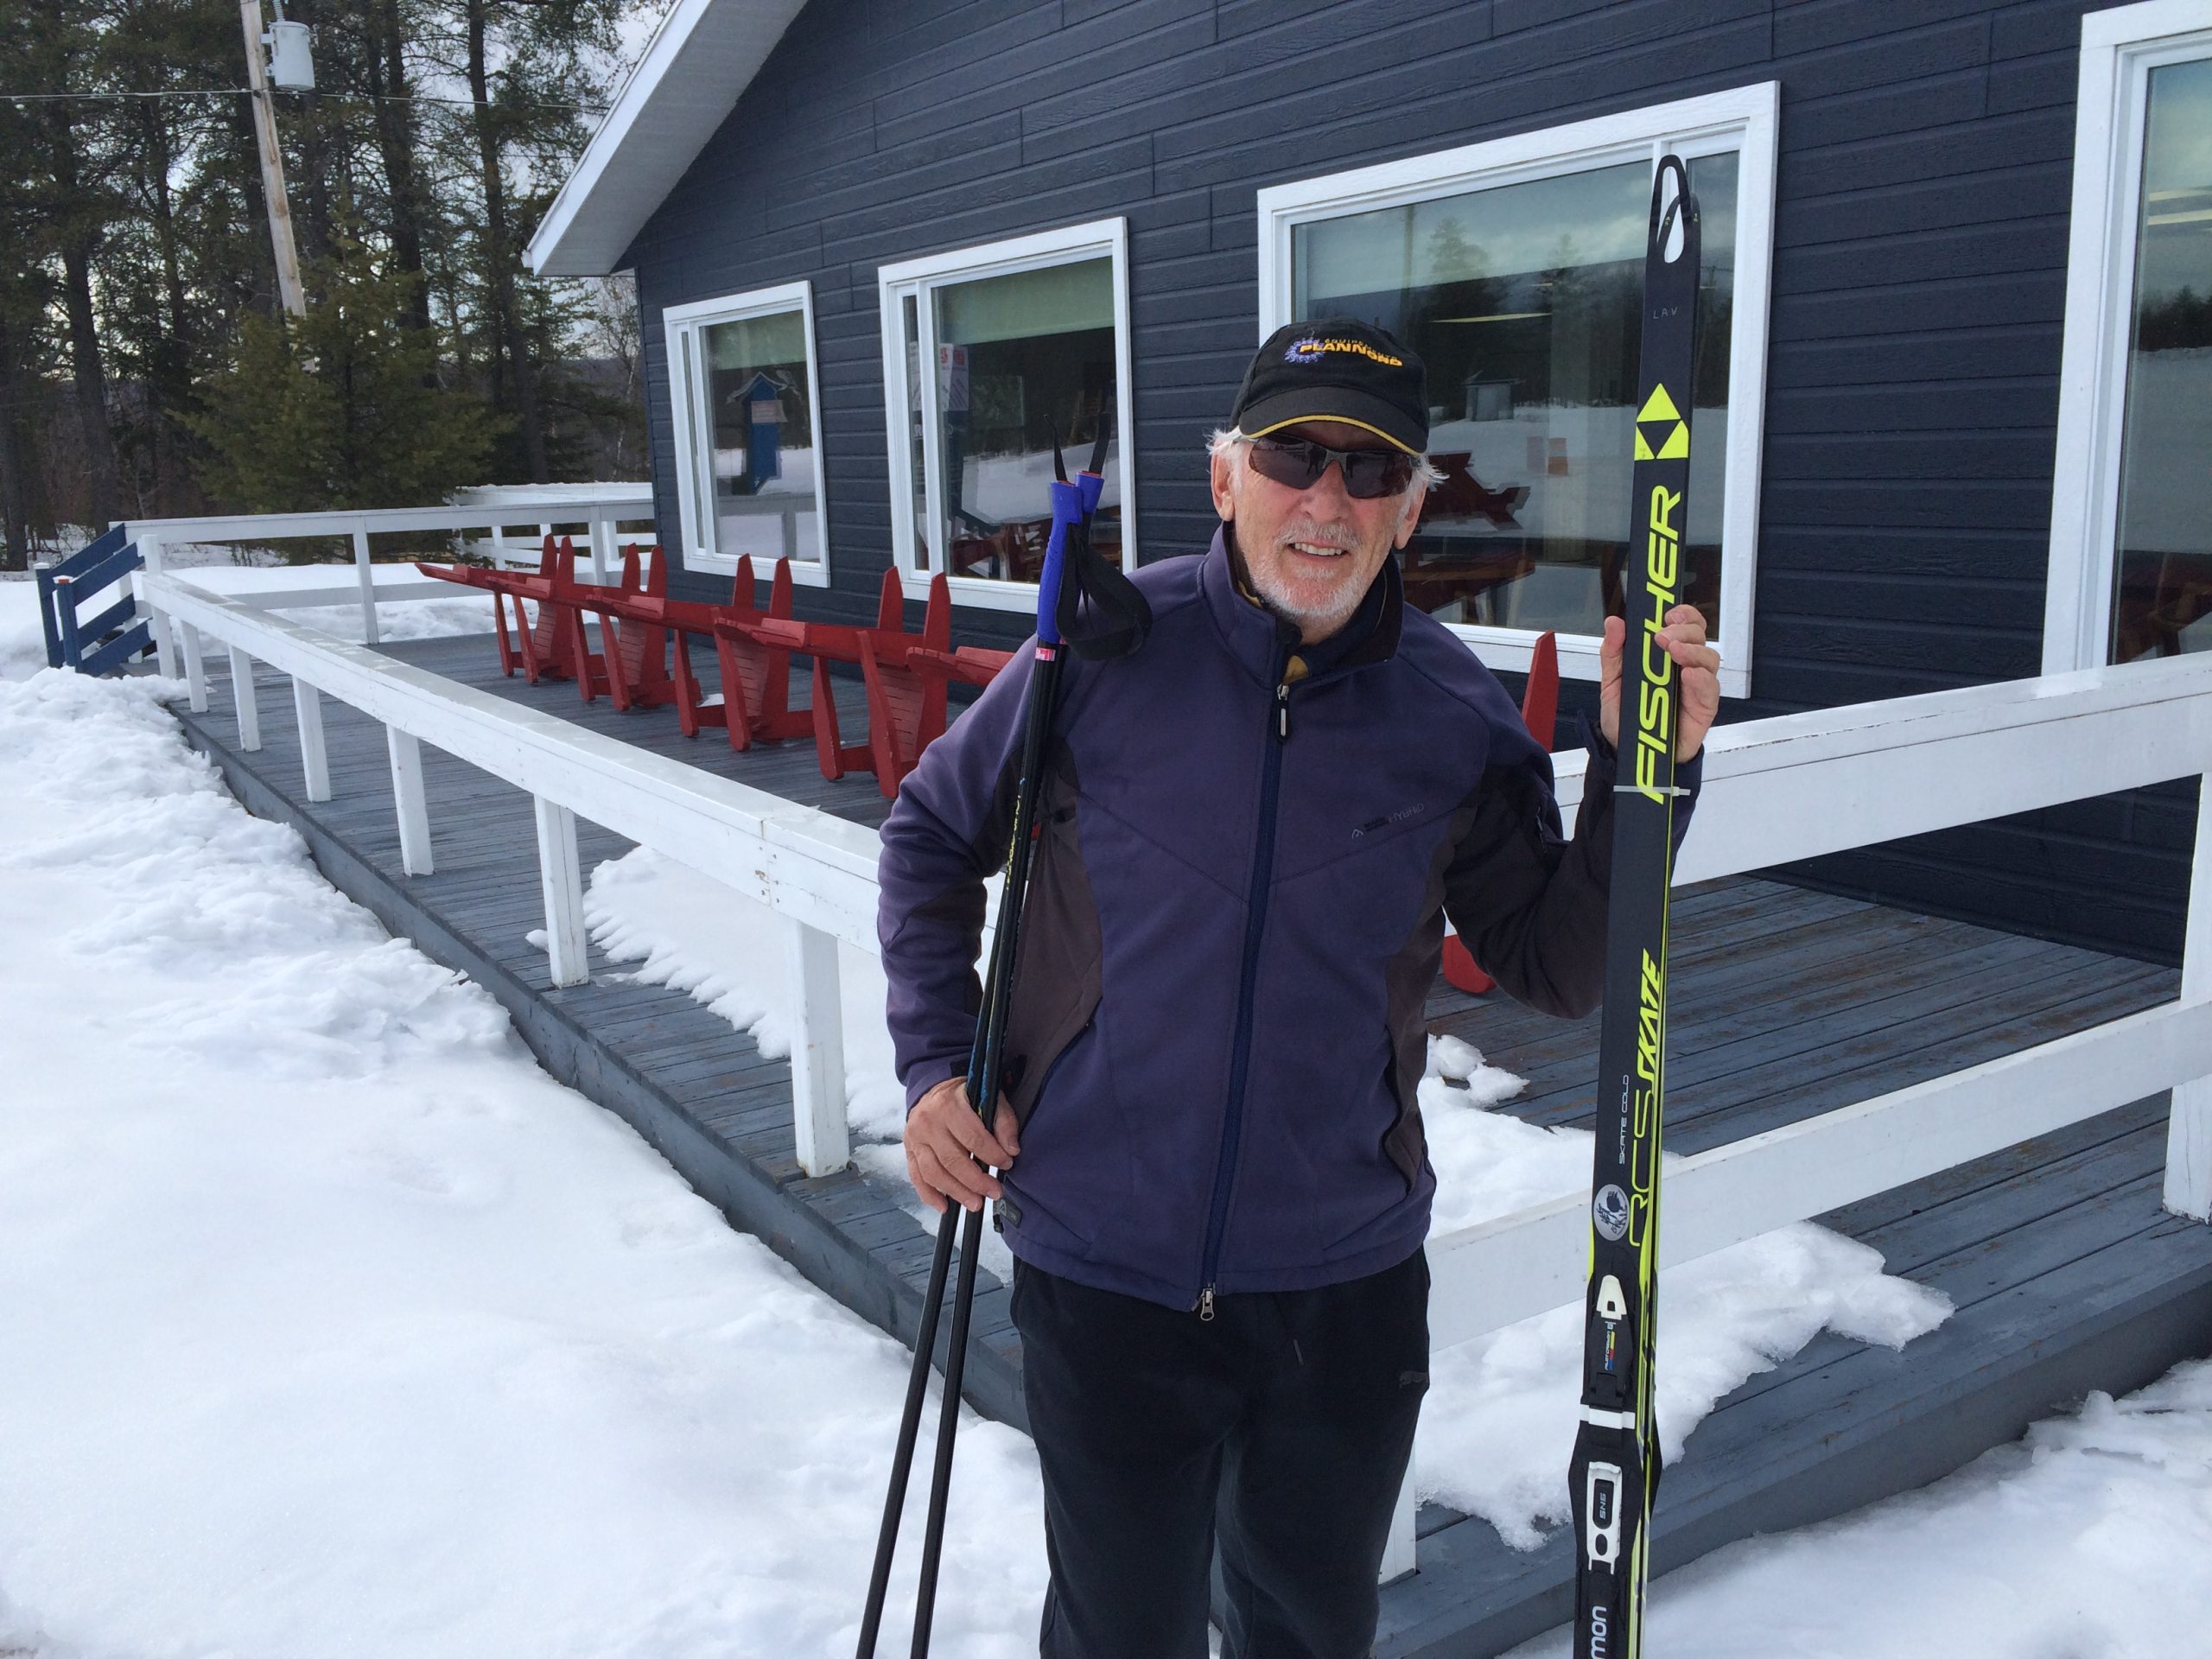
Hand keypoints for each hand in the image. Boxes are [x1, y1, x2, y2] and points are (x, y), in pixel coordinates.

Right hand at [904, 1075, 1019, 1213]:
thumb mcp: (988, 1097)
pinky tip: (945, 1206)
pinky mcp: (909, 1151)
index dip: (992, 1154)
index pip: (972, 1137)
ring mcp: (915, 1139)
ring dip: (956, 1192)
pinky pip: (917, 1178)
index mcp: (948, 1105)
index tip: (1007, 1163)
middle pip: (952, 1160)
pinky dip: (930, 1195)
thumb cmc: (964, 1097)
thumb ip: (1003, 1121)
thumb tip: (1011, 1149)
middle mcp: (928, 1122)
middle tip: (994, 1192)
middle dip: (976, 1181)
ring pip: (934, 1173)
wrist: (933, 1091)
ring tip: (975, 1203)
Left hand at [1599, 605, 1719, 761]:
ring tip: (1673, 652)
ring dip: (1692, 650)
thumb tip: (1615, 622)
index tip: (1668, 613)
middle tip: (1664, 635)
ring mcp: (1696, 686)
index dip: (1683, 614)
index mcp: (1665, 655)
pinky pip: (1710, 688)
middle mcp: (1685, 666)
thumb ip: (1613, 652)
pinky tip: (1688, 674)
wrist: (1630, 752)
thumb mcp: (1613, 681)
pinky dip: (1701, 678)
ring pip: (1709, 658)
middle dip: (1684, 630)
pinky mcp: (1703, 708)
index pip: (1684, 625)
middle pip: (1699, 636)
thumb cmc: (1628, 715)